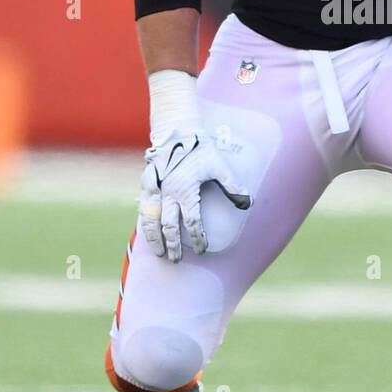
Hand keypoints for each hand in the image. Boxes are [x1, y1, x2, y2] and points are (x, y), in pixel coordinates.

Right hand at [138, 131, 250, 261]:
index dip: (197, 238)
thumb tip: (248, 202)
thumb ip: (233, 185)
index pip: (192, 222)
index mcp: (185, 191)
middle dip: (173, 245)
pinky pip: (142, 208)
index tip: (202, 249)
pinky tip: (147, 232)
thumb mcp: (219, 165)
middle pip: (169, 226)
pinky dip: (144, 222)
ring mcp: (154, 189)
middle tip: (176, 260)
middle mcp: (167, 193)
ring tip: (158, 253)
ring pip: (150, 220)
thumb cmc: (200, 149)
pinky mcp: (146, 184)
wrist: (177, 132)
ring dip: (154, 238)